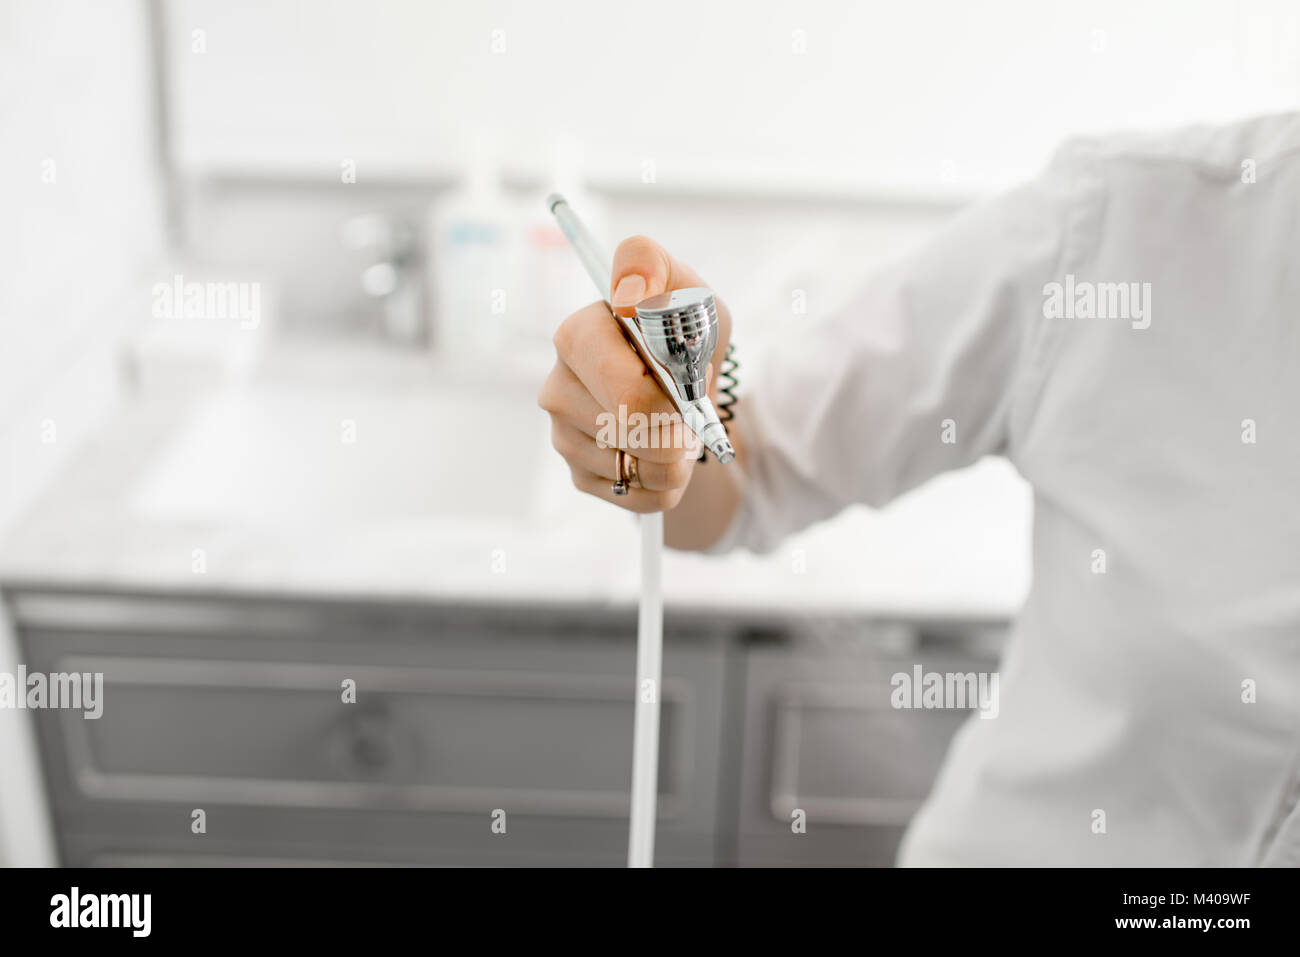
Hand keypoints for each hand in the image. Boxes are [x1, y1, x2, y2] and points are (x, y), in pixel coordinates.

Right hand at [538, 235, 732, 512]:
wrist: (688, 393)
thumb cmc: (684, 335)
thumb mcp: (687, 292)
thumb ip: (657, 270)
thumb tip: (629, 289)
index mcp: (577, 334)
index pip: (617, 380)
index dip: (666, 390)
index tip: (682, 374)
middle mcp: (558, 384)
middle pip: (633, 425)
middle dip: (679, 426)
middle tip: (691, 411)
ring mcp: (563, 433)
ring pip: (641, 464)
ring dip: (679, 456)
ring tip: (679, 430)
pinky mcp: (578, 474)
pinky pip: (639, 496)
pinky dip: (667, 484)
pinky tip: (663, 456)